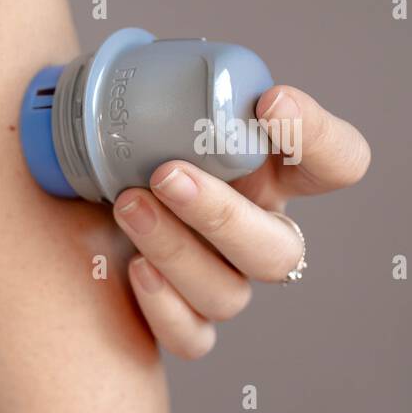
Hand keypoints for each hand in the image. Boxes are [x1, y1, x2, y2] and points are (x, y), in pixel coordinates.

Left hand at [111, 85, 370, 358]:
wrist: (72, 197)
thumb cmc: (122, 146)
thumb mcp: (151, 108)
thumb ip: (179, 88)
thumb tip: (171, 74)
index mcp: (271, 176)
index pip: (339, 161)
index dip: (317, 137)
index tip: (269, 101)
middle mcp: (258, 235)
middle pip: (279, 252)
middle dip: (222, 214)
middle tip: (166, 174)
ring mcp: (224, 283)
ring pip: (229, 293)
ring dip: (176, 250)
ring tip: (127, 205)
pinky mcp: (181, 321)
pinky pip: (192, 338)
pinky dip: (165, 308)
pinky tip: (134, 268)